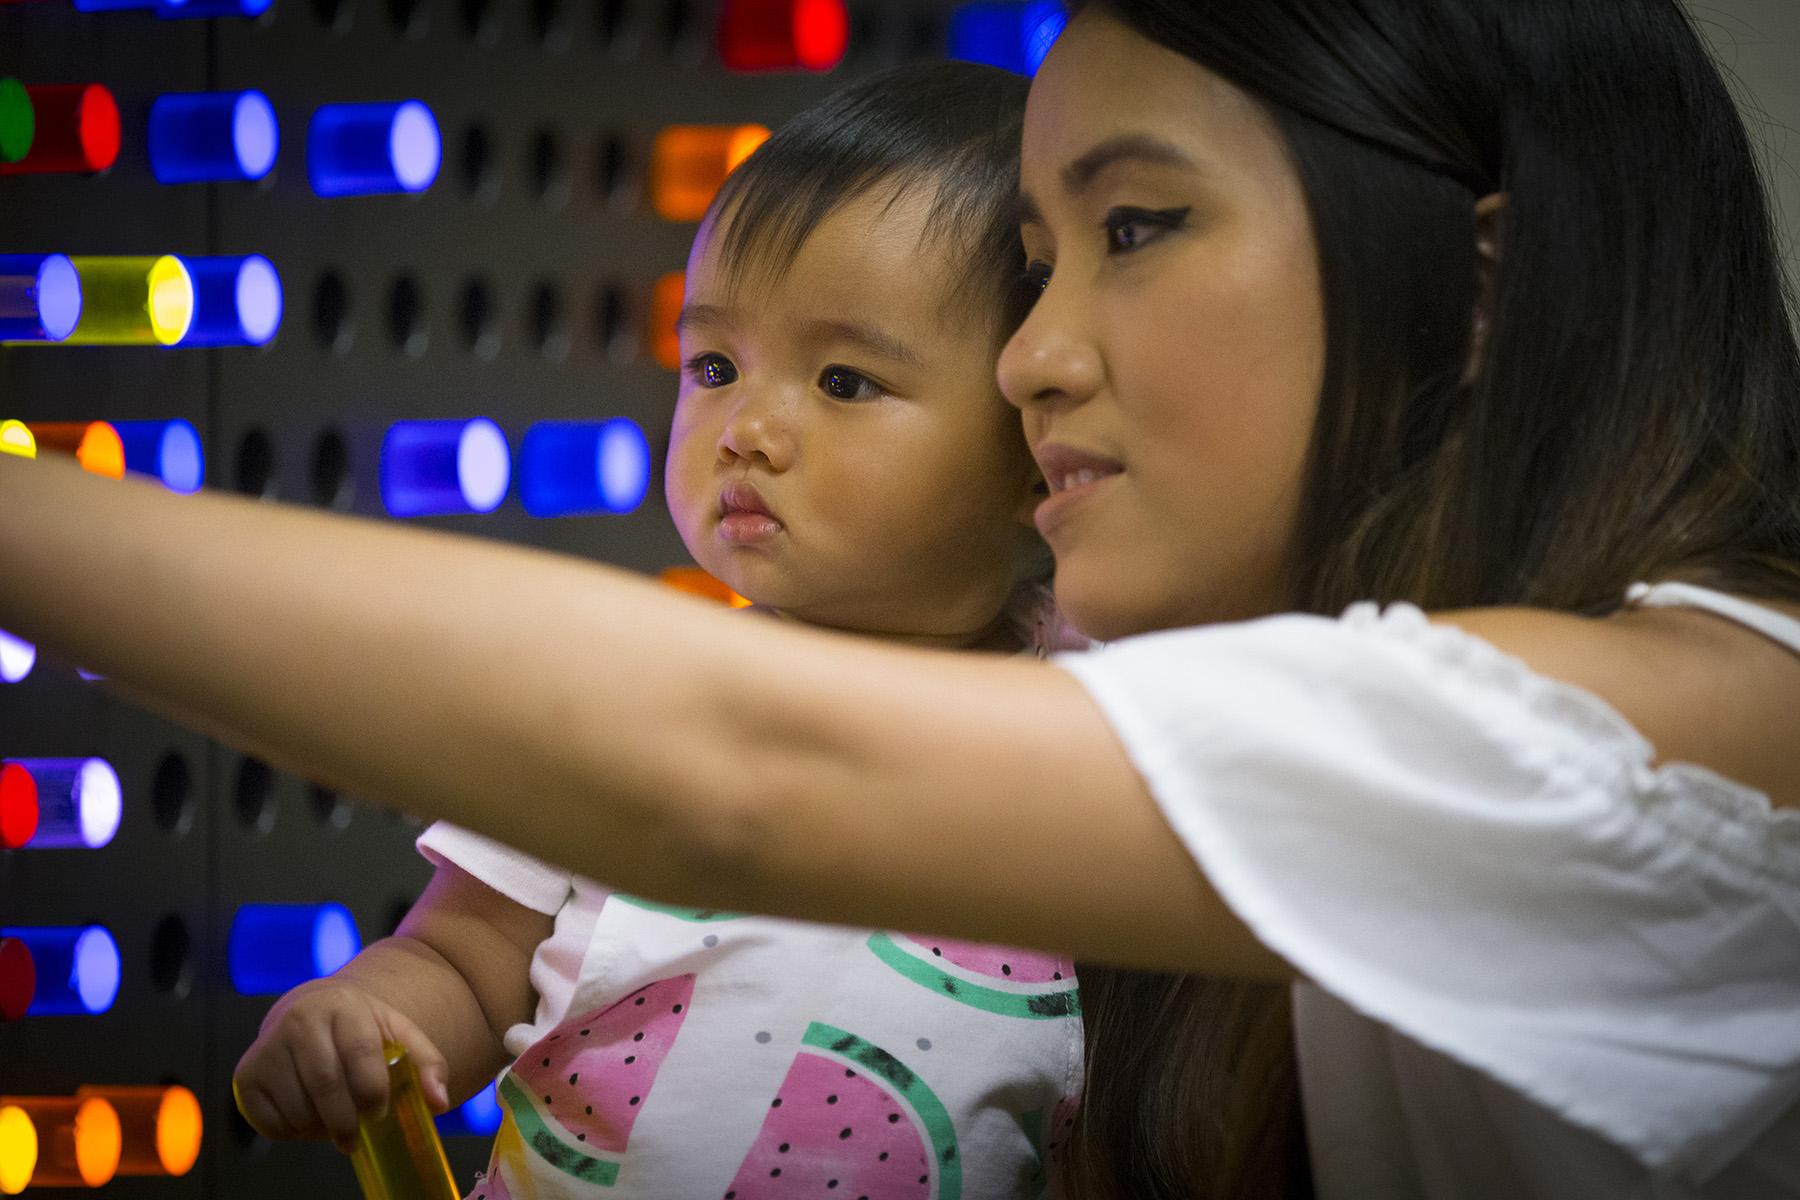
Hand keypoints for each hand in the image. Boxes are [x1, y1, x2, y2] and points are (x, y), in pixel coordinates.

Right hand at [232, 979, 451, 1150]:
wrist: (310, 1011)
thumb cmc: (361, 1028)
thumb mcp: (398, 1032)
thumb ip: (426, 1063)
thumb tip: (438, 1102)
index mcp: (343, 1004)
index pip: (359, 1053)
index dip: (372, 1091)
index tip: (379, 1112)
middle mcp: (300, 1019)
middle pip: (326, 1085)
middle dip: (346, 1121)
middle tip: (356, 1138)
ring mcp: (268, 1046)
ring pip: (297, 1107)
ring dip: (319, 1129)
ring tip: (334, 1124)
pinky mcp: (246, 1074)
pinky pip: (269, 1121)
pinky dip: (293, 1133)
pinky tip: (308, 1118)